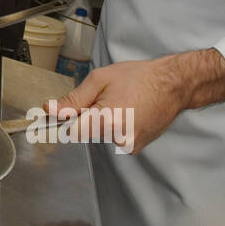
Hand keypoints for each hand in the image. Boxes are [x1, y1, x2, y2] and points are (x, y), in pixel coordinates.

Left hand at [52, 57, 189, 153]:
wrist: (172, 84)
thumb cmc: (139, 78)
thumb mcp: (100, 80)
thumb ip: (73, 99)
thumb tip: (51, 110)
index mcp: (106, 120)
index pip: (70, 131)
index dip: (63, 120)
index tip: (54, 117)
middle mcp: (117, 138)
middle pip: (85, 132)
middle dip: (87, 116)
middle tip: (104, 98)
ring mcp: (128, 145)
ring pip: (99, 134)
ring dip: (101, 121)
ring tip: (120, 102)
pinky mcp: (135, 147)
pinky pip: (113, 137)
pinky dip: (114, 126)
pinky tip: (127, 111)